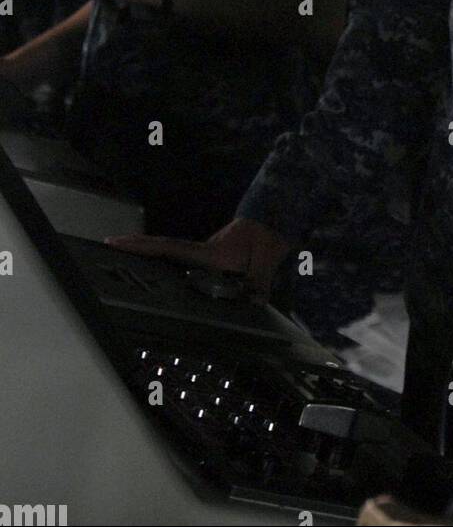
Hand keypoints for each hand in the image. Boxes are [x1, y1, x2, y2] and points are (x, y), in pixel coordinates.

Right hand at [105, 218, 292, 299]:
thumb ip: (258, 283)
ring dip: (147, 253)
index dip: (143, 247)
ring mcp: (202, 253)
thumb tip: (254, 303)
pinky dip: (165, 261)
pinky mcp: (207, 257)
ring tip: (119, 257)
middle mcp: (200, 251)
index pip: (169, 248)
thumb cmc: (265, 239)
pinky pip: (181, 260)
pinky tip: (155, 271)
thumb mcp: (264, 261)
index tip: (117, 243)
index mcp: (208, 252)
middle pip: (160, 249)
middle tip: (106, 247)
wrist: (272, 223)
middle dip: (134, 248)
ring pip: (169, 254)